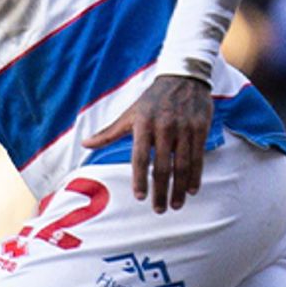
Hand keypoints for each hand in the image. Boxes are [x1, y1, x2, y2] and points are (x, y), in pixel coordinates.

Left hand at [123, 71, 214, 213]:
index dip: (139, 178)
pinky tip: (191, 190)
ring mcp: (184, 128)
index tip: (139, 197)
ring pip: (182, 165)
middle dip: (161, 191)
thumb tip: (85, 144)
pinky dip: (195, 175)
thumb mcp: (130, 113)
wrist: (183, 77)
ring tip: (175, 205)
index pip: (140, 157)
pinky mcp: (200, 128)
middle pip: (162, 166)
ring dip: (179, 188)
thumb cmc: (152, 99)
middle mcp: (164, 127)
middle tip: (159, 209)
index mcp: (143, 124)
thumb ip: (109, 133)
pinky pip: (198, 156)